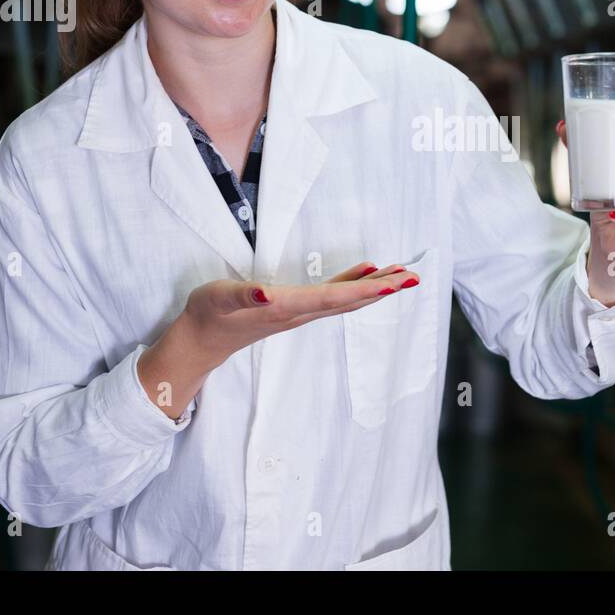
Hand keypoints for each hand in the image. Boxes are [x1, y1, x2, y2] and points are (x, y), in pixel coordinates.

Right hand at [181, 260, 419, 368]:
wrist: (201, 341)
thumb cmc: (207, 315)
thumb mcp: (217, 298)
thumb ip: (242, 294)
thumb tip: (266, 292)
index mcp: (284, 308)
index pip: (331, 298)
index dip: (362, 290)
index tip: (390, 284)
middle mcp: (299, 313)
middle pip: (349, 302)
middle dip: (382, 290)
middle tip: (413, 277)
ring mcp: (299, 313)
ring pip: (345, 300)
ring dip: (374, 288)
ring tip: (400, 275)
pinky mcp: (295, 309)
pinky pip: (332, 298)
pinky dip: (353, 285)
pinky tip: (366, 273)